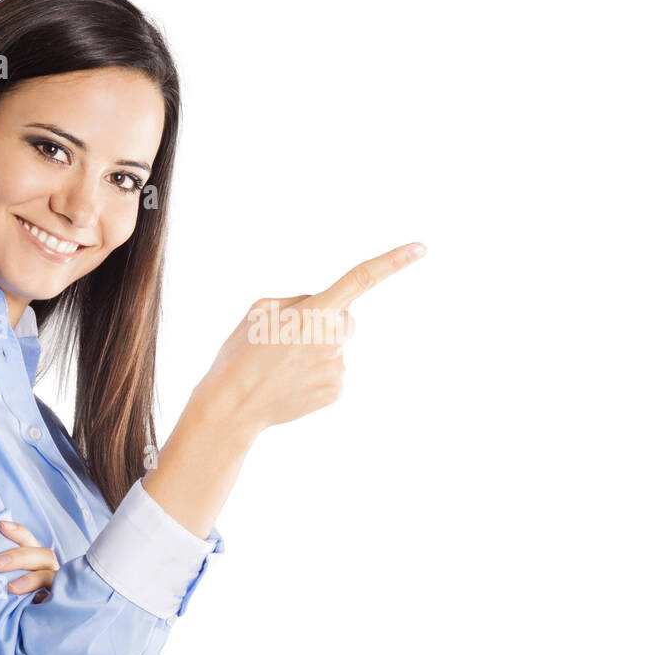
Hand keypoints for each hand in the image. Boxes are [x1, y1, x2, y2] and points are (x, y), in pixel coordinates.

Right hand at [196, 242, 425, 433]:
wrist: (232, 407)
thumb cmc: (240, 353)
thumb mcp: (261, 310)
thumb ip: (301, 301)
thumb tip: (327, 309)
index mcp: (312, 312)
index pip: (360, 279)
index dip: (392, 262)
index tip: (421, 248)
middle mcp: (331, 339)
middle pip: (345, 319)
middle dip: (326, 322)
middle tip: (288, 339)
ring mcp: (337, 367)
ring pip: (336, 347)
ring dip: (315, 350)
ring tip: (282, 366)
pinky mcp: (337, 390)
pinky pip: (333, 371)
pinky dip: (315, 373)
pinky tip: (291, 382)